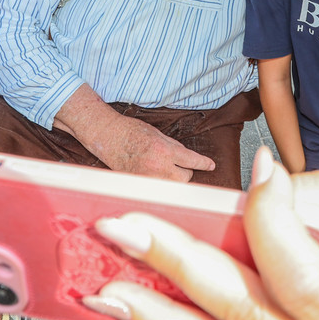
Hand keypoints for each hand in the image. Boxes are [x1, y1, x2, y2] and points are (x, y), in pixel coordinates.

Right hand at [97, 112, 215, 180]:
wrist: (107, 136)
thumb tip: (185, 158)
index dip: (203, 163)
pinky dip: (158, 183)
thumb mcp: (158, 134)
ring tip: (163, 169)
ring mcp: (148, 178)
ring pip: (172, 186)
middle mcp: (158, 167)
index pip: (191, 161)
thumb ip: (174, 147)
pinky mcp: (139, 185)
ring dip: (173, 179)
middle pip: (185, 178)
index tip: (210, 165)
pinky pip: (157, 188)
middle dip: (185, 171)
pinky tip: (153, 174)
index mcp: (164, 151)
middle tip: (178, 164)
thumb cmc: (130, 131)